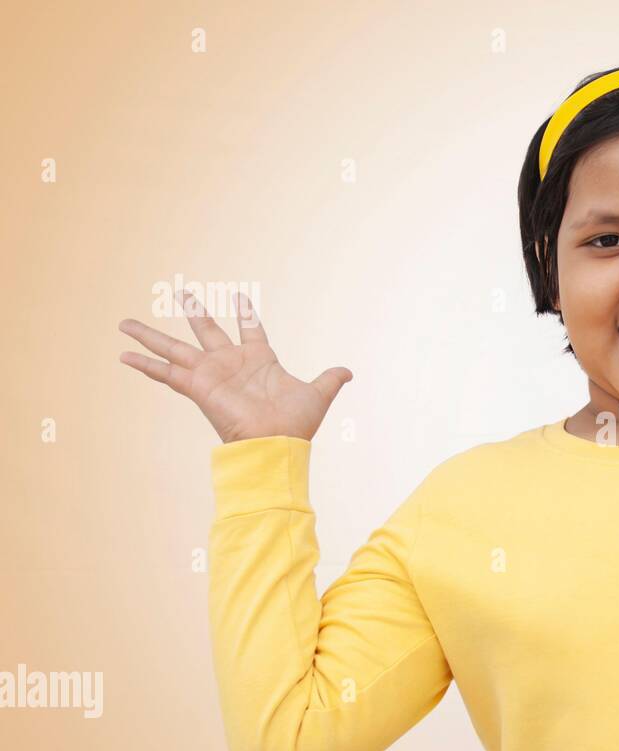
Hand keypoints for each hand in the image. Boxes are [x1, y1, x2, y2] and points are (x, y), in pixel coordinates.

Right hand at [118, 291, 352, 442]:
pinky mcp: (197, 387)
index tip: (239, 296)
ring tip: (124, 322)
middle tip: (180, 291)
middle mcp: (231, 364)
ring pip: (175, 348)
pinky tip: (124, 354)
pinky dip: (145, 364)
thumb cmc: (296, 424)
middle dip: (193, 311)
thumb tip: (348, 372)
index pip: (250, 330)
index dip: (246, 313)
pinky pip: (166, 373)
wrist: (276, 444)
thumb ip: (330, 379)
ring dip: (150, 335)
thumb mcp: (318, 394)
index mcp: (259, 360)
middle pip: (206, 331)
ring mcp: (211, 374)